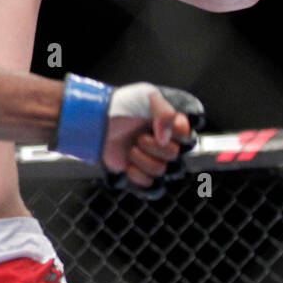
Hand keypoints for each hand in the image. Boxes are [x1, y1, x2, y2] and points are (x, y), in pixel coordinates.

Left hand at [101, 83, 204, 199]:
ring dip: (145, 161)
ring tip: (131, 149)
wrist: (95, 121)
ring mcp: (152, 158)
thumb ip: (165, 112)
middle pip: (175, 155)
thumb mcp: (146, 96)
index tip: (160, 127)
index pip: (188, 136)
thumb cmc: (121, 105)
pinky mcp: (139, 172)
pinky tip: (129, 165)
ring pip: (163, 171)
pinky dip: (140, 177)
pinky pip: (152, 186)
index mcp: (171, 124)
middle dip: (156, 148)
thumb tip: (166, 140)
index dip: (177, 135)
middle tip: (139, 138)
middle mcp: (165, 142)